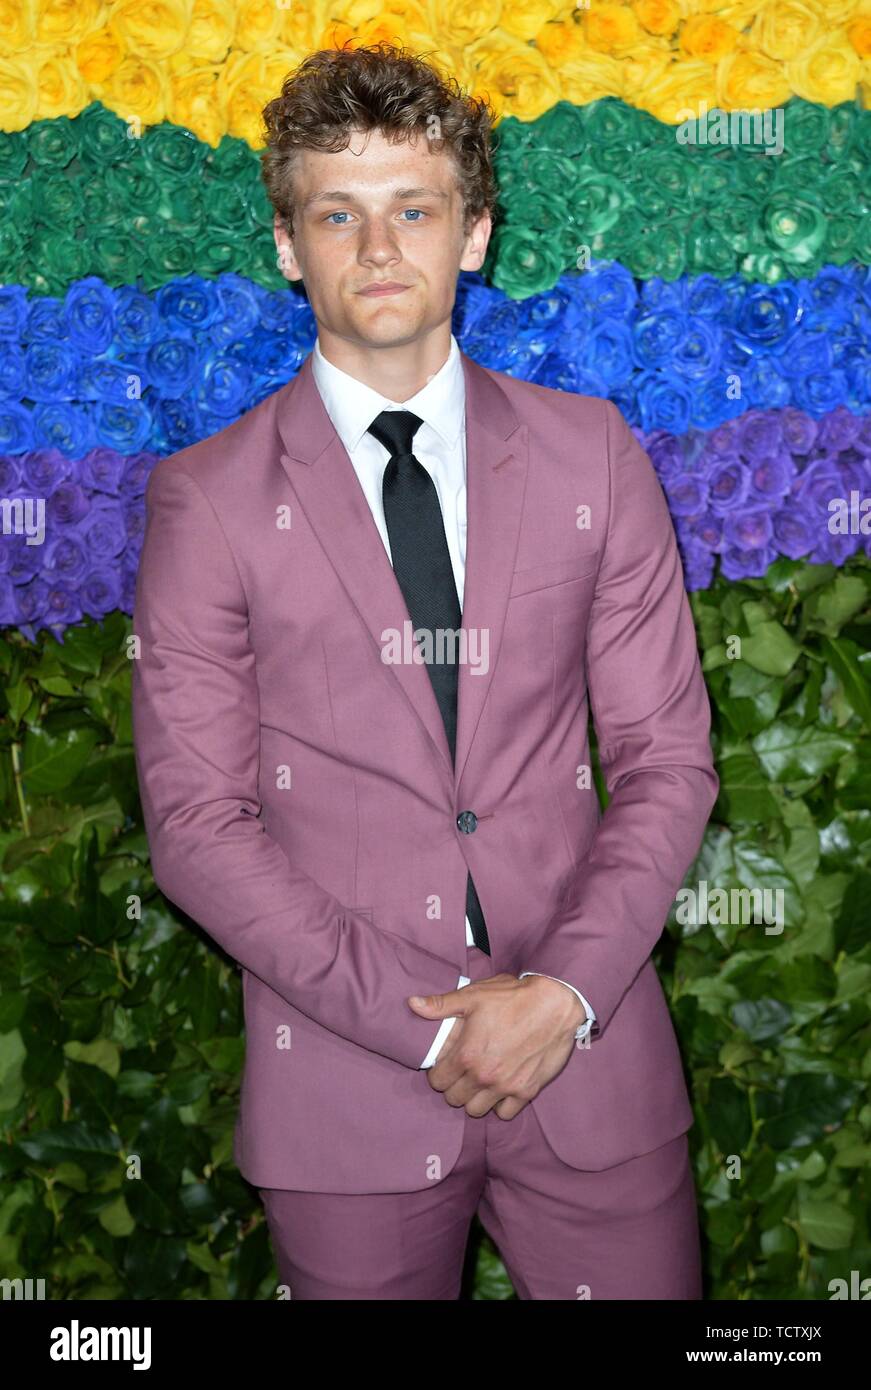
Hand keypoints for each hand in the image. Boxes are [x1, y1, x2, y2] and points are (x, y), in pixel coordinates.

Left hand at [407, 973, 584, 1118]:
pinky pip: (505, 1113)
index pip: (437, 1082)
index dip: (438, 1073)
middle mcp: (483, 1076)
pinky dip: (500, 1105)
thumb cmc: (513, 998)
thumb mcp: (473, 996)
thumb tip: (412, 1004)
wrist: (555, 1005)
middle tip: (462, 1072)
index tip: (446, 1065)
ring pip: (476, 1110)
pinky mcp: (526, 1092)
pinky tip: (501, 1087)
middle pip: (454, 1099)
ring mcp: (506, 1087)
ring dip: (474, 1098)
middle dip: (454, 1086)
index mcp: (466, 1055)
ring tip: (480, 1081)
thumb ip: (441, 1005)